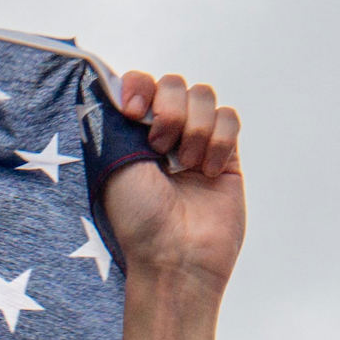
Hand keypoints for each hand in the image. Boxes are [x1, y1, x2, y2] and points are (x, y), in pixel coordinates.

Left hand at [92, 68, 245, 287]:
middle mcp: (164, 136)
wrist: (175, 256)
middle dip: (169, 109)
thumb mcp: (111, 162)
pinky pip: (229, 119)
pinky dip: (219, 140)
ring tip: (186, 165)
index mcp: (131, 135)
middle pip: (175, 84)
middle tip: (160, 147)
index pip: (141, 85)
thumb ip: (116, 119)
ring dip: (194, 126)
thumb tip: (115, 86)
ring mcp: (196, 145)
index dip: (139, 87)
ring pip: (204, 97)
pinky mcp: (227, 157)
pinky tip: (208, 171)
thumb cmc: (137, 217)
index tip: (131, 109)